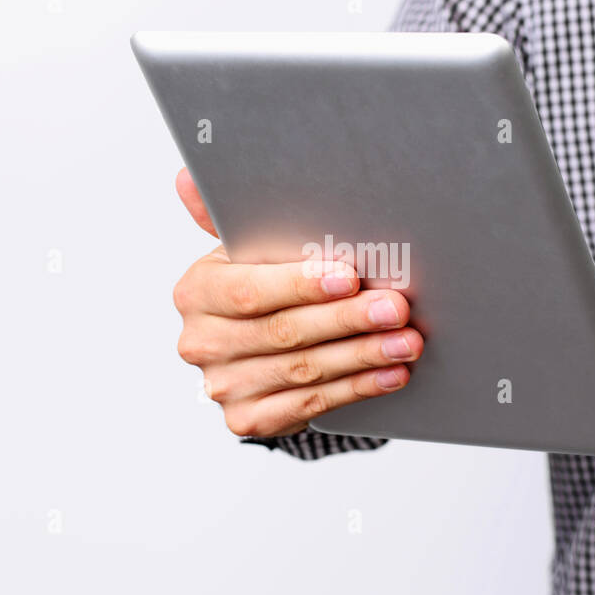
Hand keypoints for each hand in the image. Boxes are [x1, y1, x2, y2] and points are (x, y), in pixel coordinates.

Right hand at [172, 168, 422, 437]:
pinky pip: (309, 404)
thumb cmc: (264, 284)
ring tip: (406, 341)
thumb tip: (187, 175)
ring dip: (363, 355)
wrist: (259, 348)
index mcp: (196, 291)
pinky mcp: (247, 419)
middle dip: (347, 319)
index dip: (301, 285)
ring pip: (303, 371)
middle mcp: (201, 342)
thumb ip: (229, 215)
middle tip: (396, 309)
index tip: (350, 276)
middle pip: (283, 332)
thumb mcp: (249, 247)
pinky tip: (390, 373)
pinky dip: (357, 388)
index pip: (249, 291)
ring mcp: (222, 385)